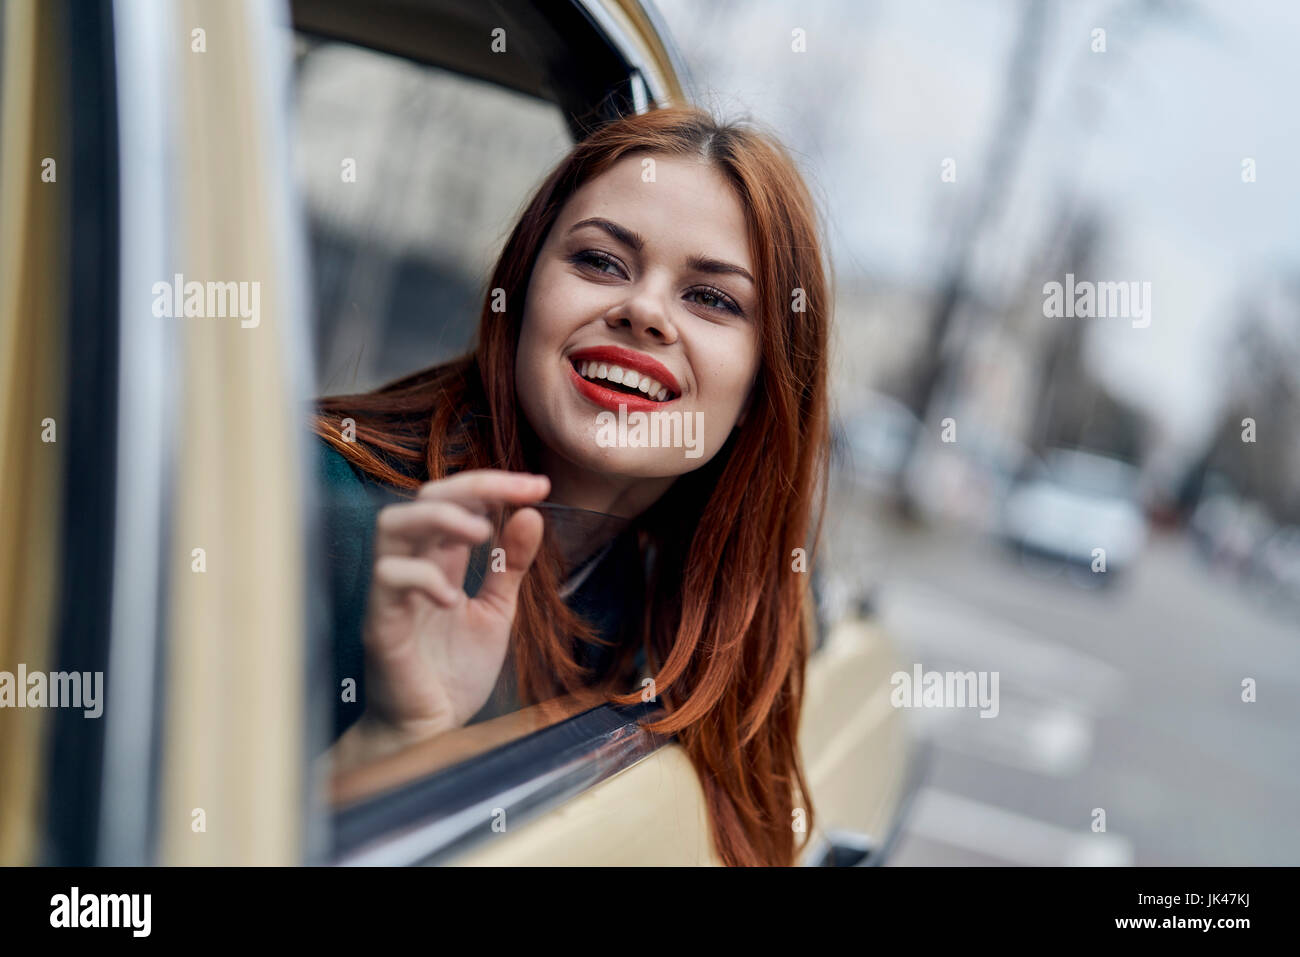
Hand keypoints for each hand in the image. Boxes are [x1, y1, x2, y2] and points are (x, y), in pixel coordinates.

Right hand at [358, 469, 548, 740]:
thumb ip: (509, 566)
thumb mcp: (496, 611)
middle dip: (473, 485)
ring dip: (441, 517)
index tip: (540, 485)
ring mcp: (393, 593)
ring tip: (481, 534)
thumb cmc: (453, 672)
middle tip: (519, 494)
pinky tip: (452, 599)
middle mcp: (413, 567)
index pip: (458, 500)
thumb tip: (532, 514)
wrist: (429, 731)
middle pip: (424, 497)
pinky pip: (387, 579)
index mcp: (440, 560)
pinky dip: (422, 577)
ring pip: (392, 524)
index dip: (495, 484)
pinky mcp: (381, 624)